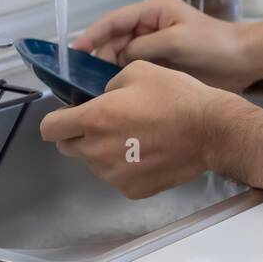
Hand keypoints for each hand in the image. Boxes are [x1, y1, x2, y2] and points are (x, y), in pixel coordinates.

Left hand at [39, 60, 243, 198]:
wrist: (212, 131)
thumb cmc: (178, 98)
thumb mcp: (139, 71)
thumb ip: (110, 85)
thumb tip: (104, 97)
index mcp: (94, 119)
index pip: (50, 129)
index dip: (59, 120)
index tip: (73, 116)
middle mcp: (97, 150)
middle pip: (68, 148)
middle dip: (81, 135)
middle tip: (110, 125)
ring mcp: (114, 174)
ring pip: (95, 164)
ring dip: (106, 152)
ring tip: (137, 139)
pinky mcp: (133, 189)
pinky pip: (119, 177)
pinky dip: (128, 168)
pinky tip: (150, 154)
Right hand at [73, 0, 262, 92]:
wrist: (245, 60)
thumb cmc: (214, 45)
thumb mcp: (176, 41)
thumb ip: (143, 47)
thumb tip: (118, 57)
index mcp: (153, 11)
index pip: (113, 20)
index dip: (92, 35)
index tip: (74, 52)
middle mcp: (150, 26)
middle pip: (114, 39)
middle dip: (97, 56)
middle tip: (81, 78)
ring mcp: (156, 44)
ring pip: (121, 55)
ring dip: (108, 69)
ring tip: (92, 87)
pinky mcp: (162, 62)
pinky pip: (135, 68)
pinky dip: (122, 78)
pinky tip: (112, 92)